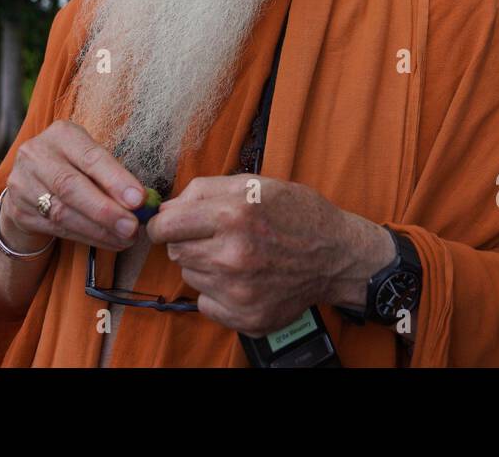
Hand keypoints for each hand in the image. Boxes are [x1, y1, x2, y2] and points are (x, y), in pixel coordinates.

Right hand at [0, 119, 145, 253]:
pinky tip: (108, 242)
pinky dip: (86, 238)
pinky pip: (56, 228)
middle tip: (132, 226)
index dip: (115, 179)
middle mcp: (36, 154)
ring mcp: (23, 183)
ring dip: (98, 230)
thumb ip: (112, 175)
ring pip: (63, 212)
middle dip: (105, 210)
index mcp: (62, 134)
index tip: (139, 200)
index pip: (91, 157)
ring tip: (125, 238)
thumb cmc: (76, 166)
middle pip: (71, 186)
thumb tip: (143, 203)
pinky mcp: (19, 211)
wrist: (33, 182)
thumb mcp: (91, 158)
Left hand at [146, 174, 392, 334]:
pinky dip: (217, 292)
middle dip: (189, 242)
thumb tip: (165, 209)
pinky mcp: (246, 316)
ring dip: (205, 266)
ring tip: (237, 256)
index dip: (162, 225)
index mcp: (233, 214)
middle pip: (176, 252)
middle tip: (217, 237)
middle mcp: (233, 254)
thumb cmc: (296, 214)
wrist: (336, 255)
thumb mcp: (253, 184)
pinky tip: (242, 279)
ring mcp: (239, 290)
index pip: (166, 226)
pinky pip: (205, 303)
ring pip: (191, 277)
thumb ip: (203, 190)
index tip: (170, 226)